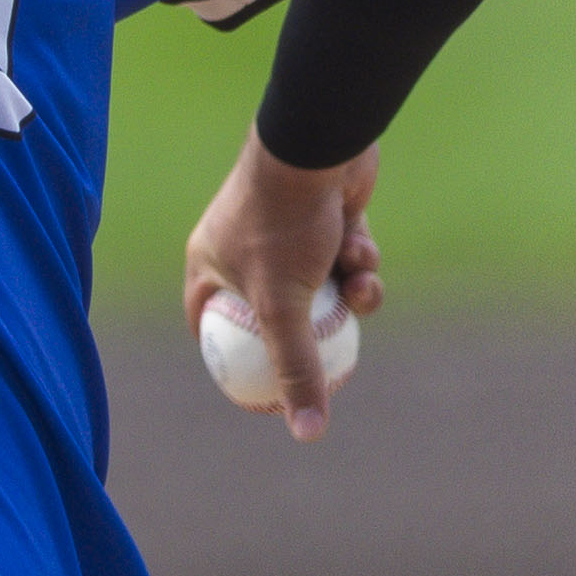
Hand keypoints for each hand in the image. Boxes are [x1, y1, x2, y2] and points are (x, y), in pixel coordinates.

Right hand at [183, 135, 380, 441]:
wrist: (318, 144)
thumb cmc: (281, 223)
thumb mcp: (284, 308)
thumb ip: (295, 368)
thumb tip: (306, 431)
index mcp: (210, 264)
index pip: (209, 327)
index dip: (232, 363)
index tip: (257, 391)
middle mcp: (243, 247)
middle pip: (275, 311)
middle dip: (311, 330)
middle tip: (332, 359)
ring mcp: (287, 231)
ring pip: (321, 286)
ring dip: (348, 295)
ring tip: (360, 290)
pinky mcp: (327, 215)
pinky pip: (345, 256)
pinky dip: (360, 261)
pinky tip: (365, 252)